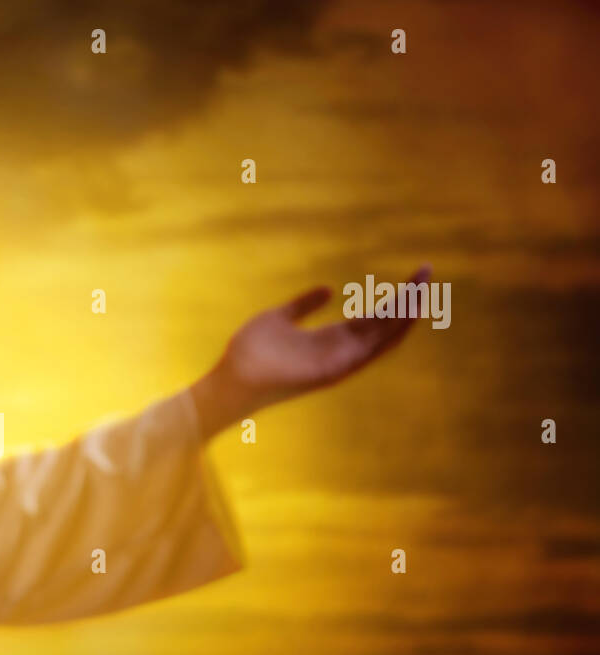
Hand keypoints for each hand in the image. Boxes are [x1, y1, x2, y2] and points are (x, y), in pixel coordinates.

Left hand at [189, 265, 429, 440]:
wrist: (230, 379)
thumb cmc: (249, 352)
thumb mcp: (279, 318)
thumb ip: (303, 305)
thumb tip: (329, 289)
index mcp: (331, 338)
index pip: (373, 317)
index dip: (395, 298)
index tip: (414, 275)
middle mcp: (340, 351)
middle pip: (385, 323)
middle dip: (408, 299)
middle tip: (428, 271)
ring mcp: (338, 361)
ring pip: (382, 336)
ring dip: (404, 313)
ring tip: (423, 287)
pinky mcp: (331, 370)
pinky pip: (365, 352)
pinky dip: (385, 334)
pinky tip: (401, 315)